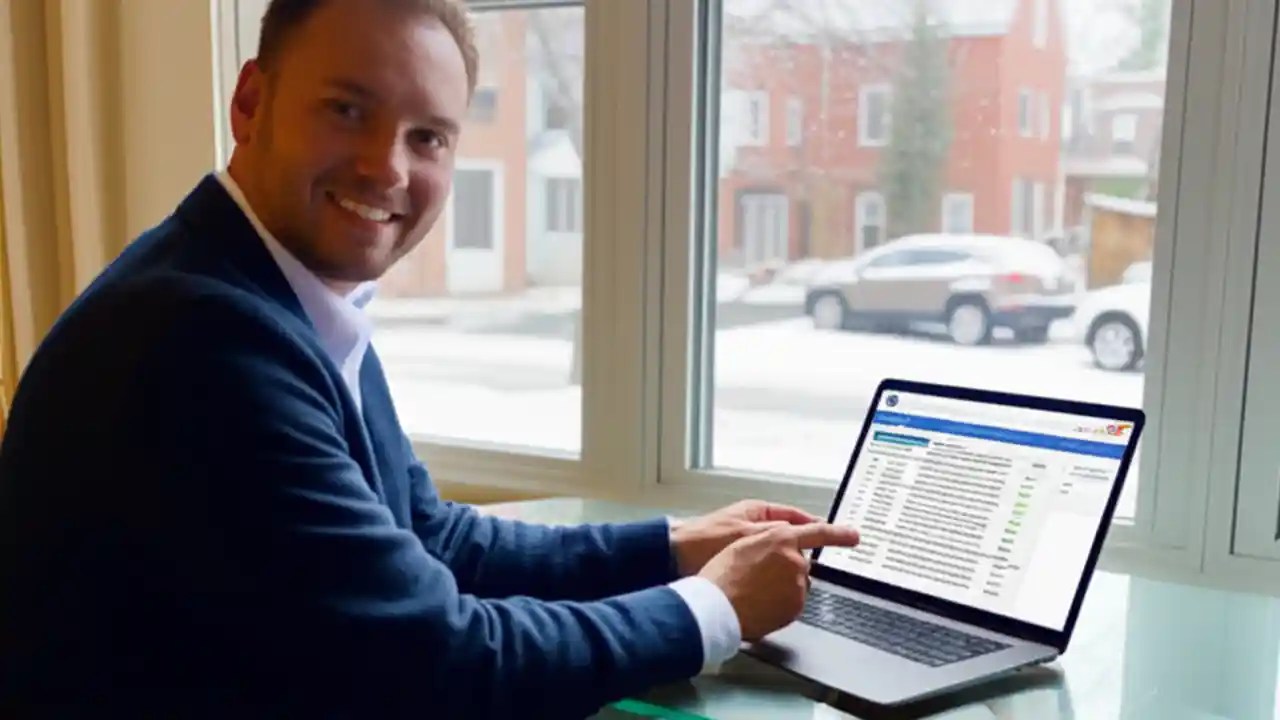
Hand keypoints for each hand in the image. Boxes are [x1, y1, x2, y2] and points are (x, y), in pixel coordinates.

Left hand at [669, 499, 818, 576]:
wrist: (671, 557)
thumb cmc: (704, 541)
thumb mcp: (748, 535)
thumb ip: (777, 535)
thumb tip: (802, 540)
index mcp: (758, 512)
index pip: (799, 519)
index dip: (823, 529)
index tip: (845, 536)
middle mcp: (753, 525)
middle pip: (791, 538)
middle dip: (804, 553)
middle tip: (819, 567)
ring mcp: (745, 543)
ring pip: (779, 556)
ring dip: (788, 567)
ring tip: (798, 582)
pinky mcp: (737, 561)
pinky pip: (765, 569)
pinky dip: (774, 577)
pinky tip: (777, 590)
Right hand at [698, 523, 859, 640]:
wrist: (716, 607)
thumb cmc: (722, 575)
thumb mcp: (743, 543)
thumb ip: (770, 538)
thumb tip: (783, 541)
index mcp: (781, 539)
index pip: (818, 533)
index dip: (839, 533)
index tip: (854, 536)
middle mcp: (795, 562)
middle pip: (800, 563)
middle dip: (786, 568)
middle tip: (758, 576)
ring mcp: (797, 586)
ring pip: (797, 584)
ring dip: (782, 586)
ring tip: (755, 592)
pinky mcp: (796, 608)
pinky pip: (793, 602)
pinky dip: (781, 603)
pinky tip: (760, 603)